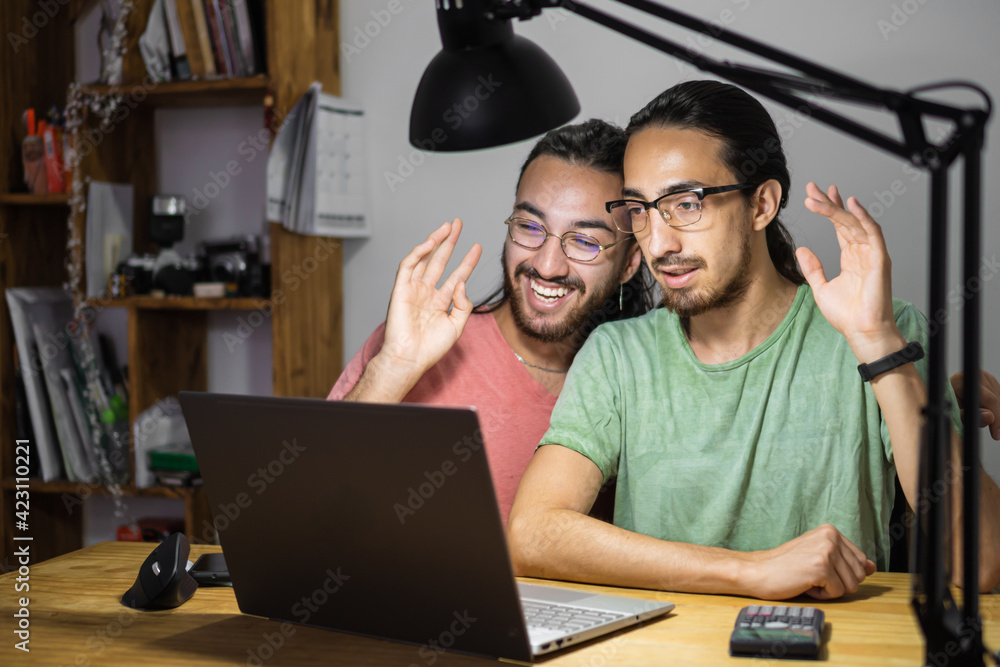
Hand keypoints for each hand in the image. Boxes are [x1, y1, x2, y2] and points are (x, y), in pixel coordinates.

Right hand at [376, 219, 481, 381]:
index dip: (467, 262)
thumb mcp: (457, 326)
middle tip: (458, 224)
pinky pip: (408, 266)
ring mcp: (413, 290)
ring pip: (425, 259)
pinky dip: (418, 253)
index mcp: (440, 302)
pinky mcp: (400, 289)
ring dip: (435, 241)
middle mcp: (427, 293)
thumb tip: (461, 283)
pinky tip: (430, 242)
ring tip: (447, 227)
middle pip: (440, 261)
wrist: (410, 358)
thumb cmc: (431, 348)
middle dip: (449, 242)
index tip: (477, 248)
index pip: (456, 276)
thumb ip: (463, 304)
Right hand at [747, 524, 875, 599]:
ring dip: (830, 589)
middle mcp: (831, 537)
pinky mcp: (821, 567)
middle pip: (859, 574)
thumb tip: (872, 567)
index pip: (861, 561)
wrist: (759, 571)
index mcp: (831, 531)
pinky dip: (822, 594)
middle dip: (838, 582)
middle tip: (811, 574)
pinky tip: (804, 583)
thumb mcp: (820, 558)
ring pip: (851, 586)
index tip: (818, 568)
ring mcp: (826, 551)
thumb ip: (847, 560)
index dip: (842, 573)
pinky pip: (837, 593)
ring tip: (808, 578)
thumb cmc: (786, 566)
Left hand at [797, 183, 904, 362]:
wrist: (861, 331)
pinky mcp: (880, 260)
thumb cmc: (845, 314)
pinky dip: (863, 217)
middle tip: (812, 188)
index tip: (814, 196)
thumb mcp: (820, 288)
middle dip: (829, 203)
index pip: (840, 227)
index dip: (829, 210)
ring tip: (818, 196)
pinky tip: (851, 204)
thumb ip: (812, 268)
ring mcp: (872, 254)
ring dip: (837, 208)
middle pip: (845, 220)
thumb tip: (801, 249)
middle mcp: (863, 252)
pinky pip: (872, 233)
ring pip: (855, 223)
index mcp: (851, 257)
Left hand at [951, 370, 999, 439]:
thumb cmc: (949, 405)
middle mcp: (976, 375)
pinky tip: (991, 414)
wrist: (949, 397)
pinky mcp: (992, 382)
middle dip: (997, 417)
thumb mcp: (954, 413)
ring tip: (987, 421)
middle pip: (996, 399)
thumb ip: (968, 416)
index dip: (996, 418)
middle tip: (995, 432)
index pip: (989, 399)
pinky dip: (998, 408)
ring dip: (997, 413)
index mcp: (963, 380)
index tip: (996, 434)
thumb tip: (990, 417)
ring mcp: (986, 377)